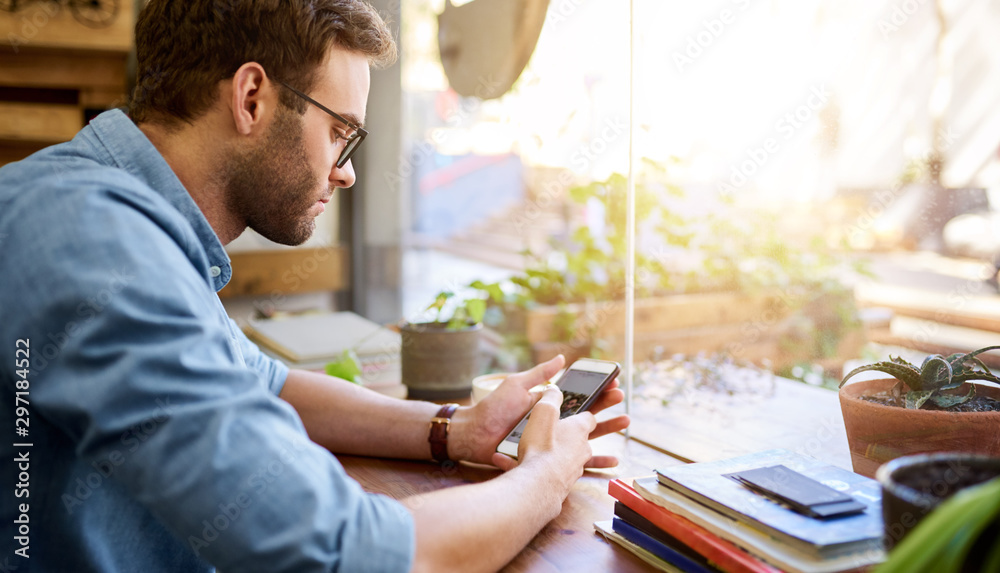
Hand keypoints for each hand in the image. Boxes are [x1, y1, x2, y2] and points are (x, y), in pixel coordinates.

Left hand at [449, 355, 629, 467]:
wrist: (474, 436)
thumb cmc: (493, 409)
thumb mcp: (517, 385)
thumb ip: (540, 374)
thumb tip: (562, 358)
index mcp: (547, 405)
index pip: (577, 397)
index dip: (595, 390)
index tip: (613, 382)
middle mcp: (552, 423)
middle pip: (586, 415)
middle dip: (606, 406)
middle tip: (622, 398)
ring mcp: (551, 441)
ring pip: (585, 438)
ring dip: (607, 430)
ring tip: (625, 423)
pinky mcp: (547, 458)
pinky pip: (574, 462)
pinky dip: (595, 462)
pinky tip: (612, 461)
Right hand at [491, 383, 595, 488]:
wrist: (537, 485)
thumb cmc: (542, 446)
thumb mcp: (544, 412)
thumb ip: (550, 398)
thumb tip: (554, 389)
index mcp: (579, 430)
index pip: (588, 418)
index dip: (582, 413)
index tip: (575, 411)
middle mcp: (581, 450)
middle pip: (577, 439)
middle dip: (565, 435)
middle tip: (549, 431)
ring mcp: (573, 470)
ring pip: (560, 458)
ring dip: (545, 453)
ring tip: (526, 450)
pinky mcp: (561, 485)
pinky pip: (545, 473)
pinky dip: (530, 467)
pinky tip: (504, 462)